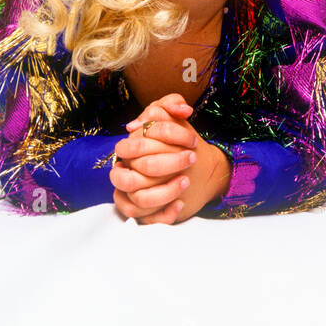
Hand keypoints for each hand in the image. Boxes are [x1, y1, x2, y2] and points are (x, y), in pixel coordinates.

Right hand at [111, 92, 230, 225]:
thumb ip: (171, 104)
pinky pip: (146, 220)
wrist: (199, 169)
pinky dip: (164, 214)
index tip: (192, 141)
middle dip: (166, 166)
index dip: (163, 141)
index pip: (133, 147)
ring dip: (163, 193)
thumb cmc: (181, 143)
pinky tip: (180, 204)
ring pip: (136, 201)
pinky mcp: (144, 213)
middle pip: (132, 176)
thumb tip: (181, 109)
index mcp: (129, 150)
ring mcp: (132, 195)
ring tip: (186, 181)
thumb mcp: (174, 119)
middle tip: (191, 159)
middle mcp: (126, 173)